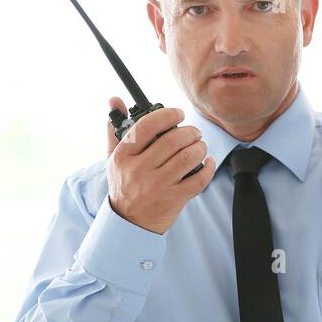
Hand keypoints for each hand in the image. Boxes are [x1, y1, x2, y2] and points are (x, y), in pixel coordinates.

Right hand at [105, 96, 215, 234]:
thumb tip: (114, 99)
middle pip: (172, 140)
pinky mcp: (173, 199)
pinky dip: (208, 167)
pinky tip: (208, 161)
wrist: (129, 222)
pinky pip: (198, 179)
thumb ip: (115, 128)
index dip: (167, 115)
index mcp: (124, 156)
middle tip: (193, 132)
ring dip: (200, 147)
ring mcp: (157, 186)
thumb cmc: (124, 185)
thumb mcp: (114, 158)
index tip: (178, 114)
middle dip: (189, 131)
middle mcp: (139, 170)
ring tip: (199, 145)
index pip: (146, 126)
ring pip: (188, 157)